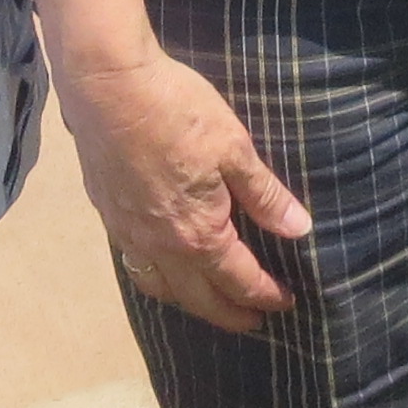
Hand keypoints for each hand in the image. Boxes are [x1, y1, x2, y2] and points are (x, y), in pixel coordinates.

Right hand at [60, 47, 310, 331]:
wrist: (109, 86)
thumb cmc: (177, 110)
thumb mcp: (233, 146)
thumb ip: (264, 194)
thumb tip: (300, 230)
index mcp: (198, 234)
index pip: (239, 280)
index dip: (266, 295)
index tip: (286, 302)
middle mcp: (161, 247)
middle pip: (199, 298)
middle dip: (231, 313)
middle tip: (254, 320)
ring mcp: (128, 234)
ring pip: (161, 288)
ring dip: (190, 301)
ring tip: (207, 300)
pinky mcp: (107, 213)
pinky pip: (136, 264)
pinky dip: (157, 277)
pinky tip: (162, 262)